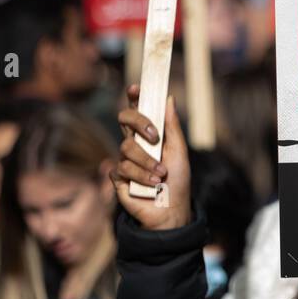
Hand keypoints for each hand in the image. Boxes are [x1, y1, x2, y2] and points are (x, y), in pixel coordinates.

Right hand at [113, 86, 192, 230]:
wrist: (171, 210)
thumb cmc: (178, 180)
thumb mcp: (179, 151)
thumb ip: (173, 127)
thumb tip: (169, 98)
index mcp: (149, 135)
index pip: (137, 110)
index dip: (134, 98)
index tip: (136, 88)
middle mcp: (135, 144)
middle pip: (124, 120)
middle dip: (139, 123)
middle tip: (155, 137)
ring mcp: (125, 160)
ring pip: (126, 148)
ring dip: (148, 162)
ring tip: (162, 175)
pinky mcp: (118, 178)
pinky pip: (123, 169)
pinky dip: (141, 176)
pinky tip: (152, 185)